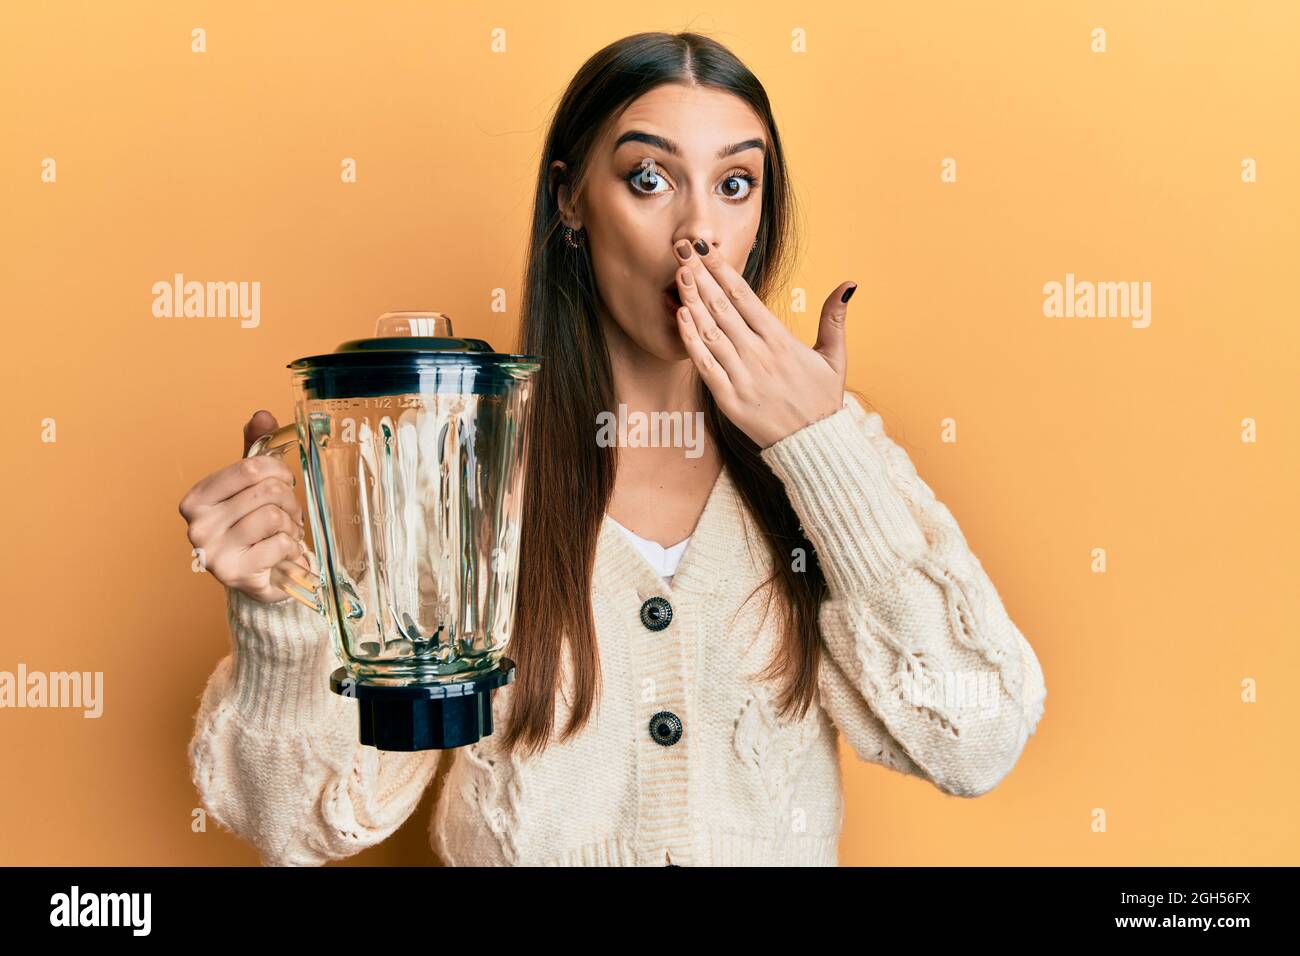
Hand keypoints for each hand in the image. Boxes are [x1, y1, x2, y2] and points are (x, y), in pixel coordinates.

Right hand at [178, 410, 311, 604]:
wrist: (258, 576)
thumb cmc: (253, 526)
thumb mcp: (251, 486)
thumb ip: (255, 449)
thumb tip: (263, 415)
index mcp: (197, 498)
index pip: (250, 467)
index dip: (278, 470)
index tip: (284, 481)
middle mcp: (198, 525)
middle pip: (267, 490)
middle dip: (289, 499)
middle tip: (288, 511)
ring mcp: (213, 552)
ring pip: (275, 516)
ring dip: (291, 524)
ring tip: (285, 532)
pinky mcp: (235, 574)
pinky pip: (281, 544)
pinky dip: (292, 547)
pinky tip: (283, 553)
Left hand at [670, 237, 854, 448]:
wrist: (813, 444)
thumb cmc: (822, 399)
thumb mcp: (835, 356)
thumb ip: (834, 318)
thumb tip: (848, 284)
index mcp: (781, 340)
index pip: (745, 297)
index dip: (723, 271)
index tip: (706, 250)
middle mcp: (759, 354)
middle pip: (723, 308)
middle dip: (701, 277)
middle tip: (683, 251)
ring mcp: (742, 376)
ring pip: (711, 331)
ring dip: (693, 301)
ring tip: (678, 276)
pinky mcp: (729, 398)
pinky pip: (705, 364)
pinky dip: (692, 340)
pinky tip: (681, 316)